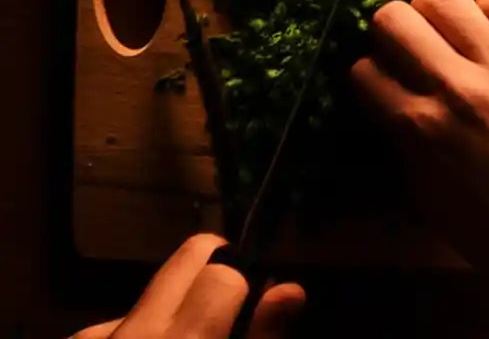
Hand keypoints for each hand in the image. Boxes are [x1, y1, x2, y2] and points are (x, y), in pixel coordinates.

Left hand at [71, 234, 303, 338]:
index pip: (223, 271)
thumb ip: (263, 338)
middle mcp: (134, 330)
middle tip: (229, 307)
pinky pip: (112, 324)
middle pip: (186, 258)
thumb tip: (290, 288)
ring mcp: (96, 337)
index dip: (246, 281)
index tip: (255, 303)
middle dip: (215, 268)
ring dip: (172, 311)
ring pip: (149, 295)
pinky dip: (133, 335)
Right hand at [352, 0, 488, 337]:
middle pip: (395, 18)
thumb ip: (402, 138)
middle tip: (408, 50)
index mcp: (420, 127)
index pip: (364, 70)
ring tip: (448, 34)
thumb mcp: (425, 192)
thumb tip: (388, 94)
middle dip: (389, 31)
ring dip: (435, 12)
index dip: (368, 76)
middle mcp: (459, 89)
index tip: (383, 83)